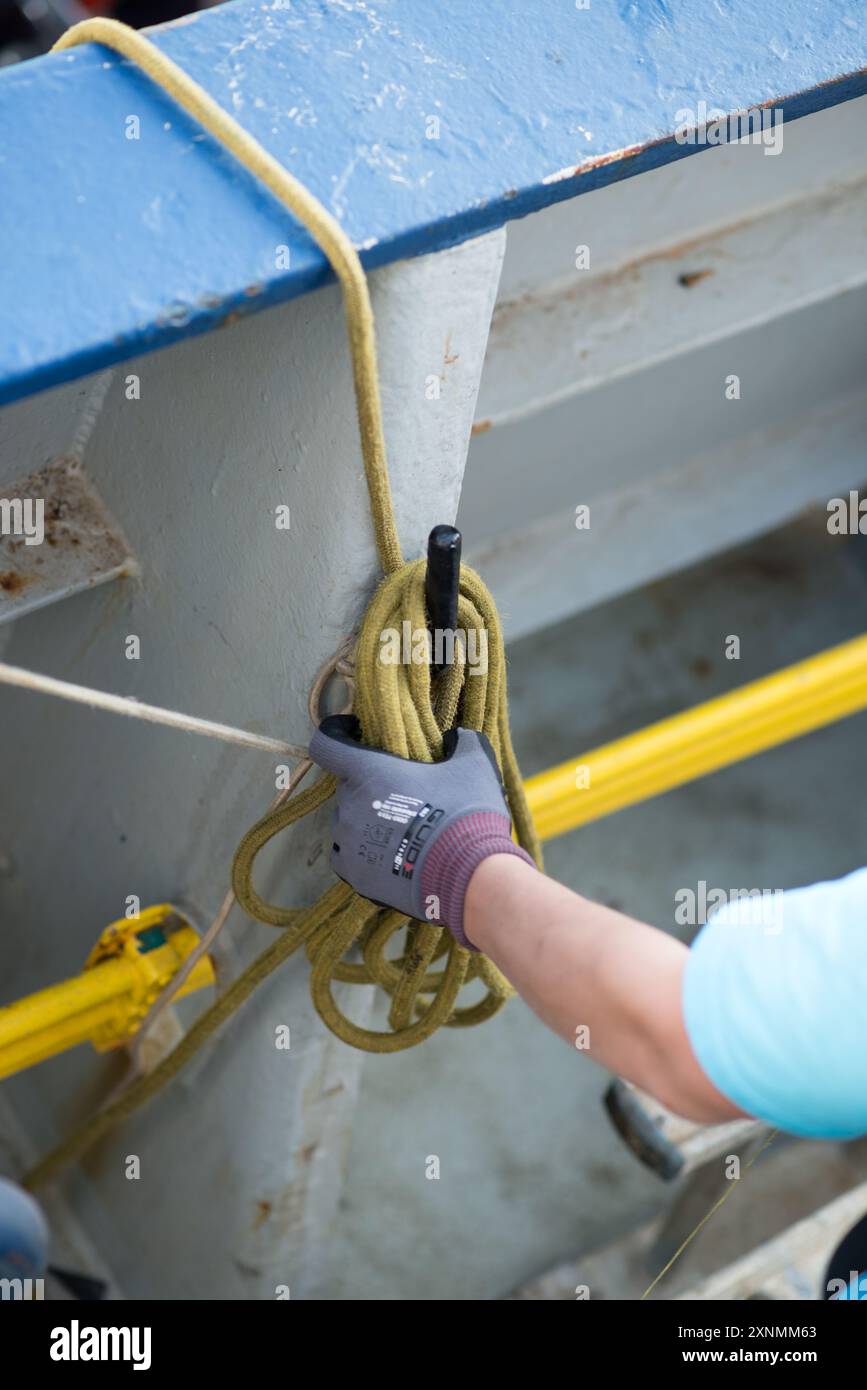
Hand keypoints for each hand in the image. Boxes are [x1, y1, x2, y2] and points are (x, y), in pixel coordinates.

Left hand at [308, 715, 534, 947]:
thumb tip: (455, 737)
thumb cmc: (466, 814)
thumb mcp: (473, 764)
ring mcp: (349, 844)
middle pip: (346, 786)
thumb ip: (461, 741)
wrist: (469, 877)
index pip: (326, 744)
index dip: (335, 734)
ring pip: (346, 822)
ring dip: (365, 818)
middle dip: (368, 784)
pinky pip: (348, 855)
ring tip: (400, 827)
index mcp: (368, 773)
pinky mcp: (357, 876)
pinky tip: (390, 853)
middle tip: (401, 790)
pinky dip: (363, 851)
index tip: (352, 733)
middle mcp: (349, 806)